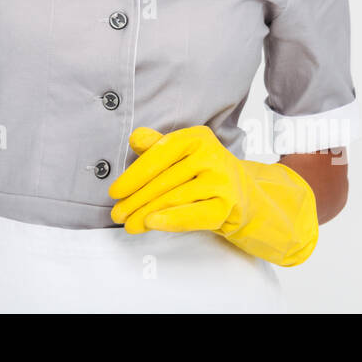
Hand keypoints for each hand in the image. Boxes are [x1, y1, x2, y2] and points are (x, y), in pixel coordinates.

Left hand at [107, 125, 319, 266]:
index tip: (115, 191)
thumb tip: (135, 137)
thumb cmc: (206, 174)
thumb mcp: (183, 155)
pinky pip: (194, 214)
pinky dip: (171, 220)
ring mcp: (221, 180)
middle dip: (135, 200)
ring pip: (173, 198)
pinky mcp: (228, 205)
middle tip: (117, 214)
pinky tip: (153, 224)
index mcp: (196, 138)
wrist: (246, 197)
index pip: (158, 155)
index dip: (133, 175)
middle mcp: (211, 155)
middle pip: (163, 181)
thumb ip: (158, 146)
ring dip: (145, 214)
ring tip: (129, 224)